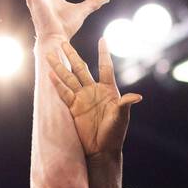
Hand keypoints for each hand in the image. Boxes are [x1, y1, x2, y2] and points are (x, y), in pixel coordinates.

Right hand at [45, 38, 142, 158]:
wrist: (101, 149)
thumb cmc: (115, 133)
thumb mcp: (121, 117)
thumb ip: (125, 105)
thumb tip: (137, 96)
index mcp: (108, 89)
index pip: (105, 67)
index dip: (103, 53)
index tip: (103, 38)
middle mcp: (93, 90)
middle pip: (81, 69)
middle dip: (72, 56)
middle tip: (63, 43)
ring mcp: (82, 98)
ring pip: (69, 78)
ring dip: (60, 67)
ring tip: (51, 54)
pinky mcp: (73, 108)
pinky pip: (64, 93)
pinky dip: (57, 84)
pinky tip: (50, 74)